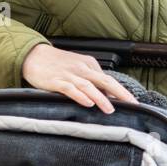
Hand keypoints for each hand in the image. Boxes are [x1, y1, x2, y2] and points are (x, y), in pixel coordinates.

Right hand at [20, 44, 136, 113]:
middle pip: (105, 80)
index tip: (133, 102)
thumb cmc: (57, 63)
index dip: (122, 91)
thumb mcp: (78, 66)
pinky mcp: (56, 81)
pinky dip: (80, 96)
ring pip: (89, 86)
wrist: (33, 55)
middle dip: (120, 93)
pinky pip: (70, 89)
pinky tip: (88, 103)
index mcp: (89, 64)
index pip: (109, 79)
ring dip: (101, 98)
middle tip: (131, 105)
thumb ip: (91, 78)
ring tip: (111, 109)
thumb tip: (107, 95)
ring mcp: (69, 75)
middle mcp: (82, 68)